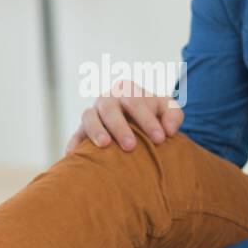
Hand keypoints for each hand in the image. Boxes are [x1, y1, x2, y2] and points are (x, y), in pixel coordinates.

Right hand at [65, 79, 183, 154]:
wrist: (138, 122)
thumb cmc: (154, 115)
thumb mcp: (167, 109)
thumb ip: (174, 115)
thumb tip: (168, 130)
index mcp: (128, 90)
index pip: (136, 101)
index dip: (147, 120)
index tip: (159, 139)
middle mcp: (108, 99)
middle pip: (109, 108)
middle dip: (120, 127)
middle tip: (131, 146)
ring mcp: (93, 113)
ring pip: (89, 117)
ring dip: (95, 130)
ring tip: (105, 146)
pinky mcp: (82, 130)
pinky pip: (75, 135)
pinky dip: (74, 144)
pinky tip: (74, 156)